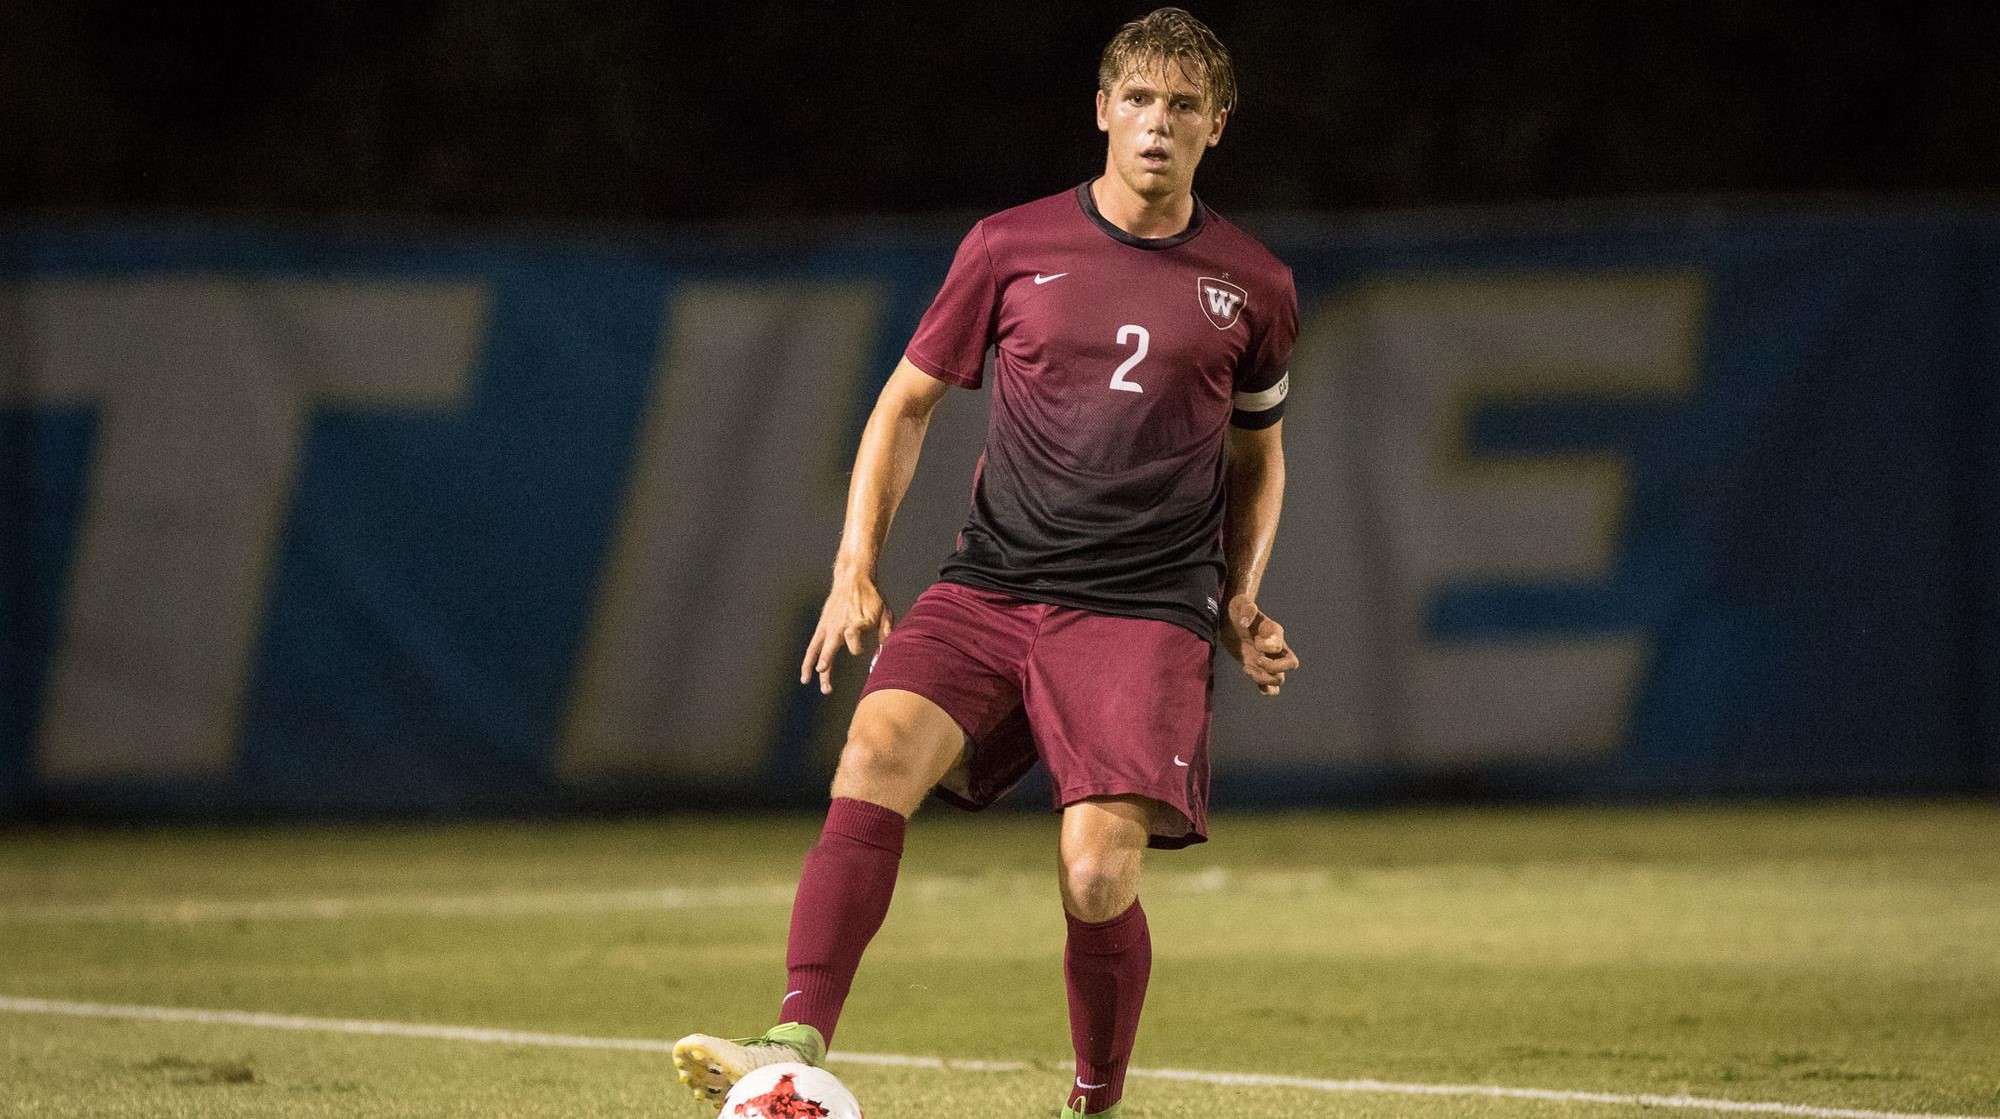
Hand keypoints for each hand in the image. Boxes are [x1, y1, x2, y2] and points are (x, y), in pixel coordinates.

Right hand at [800, 573, 894, 694]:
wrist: (852, 578)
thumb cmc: (870, 596)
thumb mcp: (884, 611)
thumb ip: (886, 631)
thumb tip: (886, 651)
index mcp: (855, 622)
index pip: (853, 641)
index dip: (857, 647)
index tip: (860, 650)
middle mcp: (839, 625)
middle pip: (830, 646)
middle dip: (826, 661)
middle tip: (823, 676)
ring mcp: (828, 626)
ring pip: (816, 649)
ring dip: (811, 666)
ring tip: (807, 681)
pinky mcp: (822, 627)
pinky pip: (813, 646)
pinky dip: (808, 659)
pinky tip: (806, 674)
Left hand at [1222, 593, 1297, 695]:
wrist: (1232, 620)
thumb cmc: (1238, 610)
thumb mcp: (1240, 603)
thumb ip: (1247, 608)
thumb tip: (1245, 622)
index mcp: (1274, 632)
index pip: (1279, 646)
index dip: (1266, 647)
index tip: (1255, 641)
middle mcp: (1277, 648)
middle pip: (1292, 664)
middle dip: (1274, 667)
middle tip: (1257, 660)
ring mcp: (1269, 660)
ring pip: (1279, 679)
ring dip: (1263, 678)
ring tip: (1247, 668)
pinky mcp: (1260, 669)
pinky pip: (1271, 688)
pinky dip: (1263, 688)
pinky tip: (1248, 672)